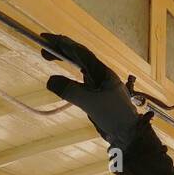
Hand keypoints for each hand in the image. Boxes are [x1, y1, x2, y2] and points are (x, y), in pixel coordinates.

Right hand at [41, 33, 142, 149]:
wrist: (130, 135)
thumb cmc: (115, 117)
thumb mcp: (90, 103)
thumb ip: (70, 91)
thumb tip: (50, 81)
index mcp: (102, 72)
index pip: (79, 52)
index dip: (62, 43)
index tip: (45, 39)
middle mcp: (101, 75)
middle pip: (79, 57)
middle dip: (61, 51)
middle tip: (43, 51)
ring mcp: (100, 85)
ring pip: (80, 68)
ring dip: (65, 62)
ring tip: (49, 58)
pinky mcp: (98, 96)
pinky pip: (81, 81)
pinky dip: (70, 76)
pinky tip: (64, 78)